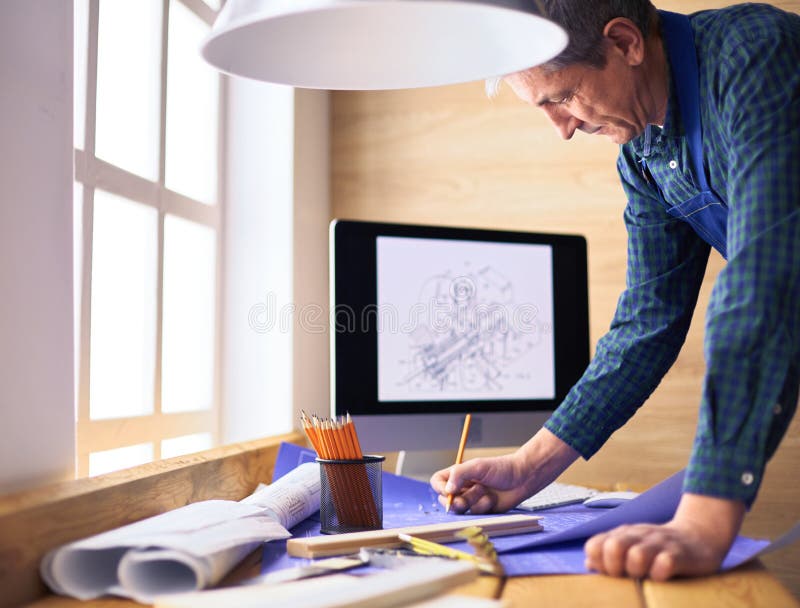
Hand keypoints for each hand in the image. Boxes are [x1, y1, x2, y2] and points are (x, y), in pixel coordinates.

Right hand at [430, 453, 529, 513]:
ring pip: (461, 509)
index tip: (449, 491)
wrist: (523, 478)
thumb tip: (447, 489)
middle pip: (446, 500)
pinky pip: (475, 514)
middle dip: (455, 502)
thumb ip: (459, 474)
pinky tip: (493, 499)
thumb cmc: (501, 468)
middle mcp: (463, 487)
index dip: (440, 488)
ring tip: (485, 492)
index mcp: (458, 474)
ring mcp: (472, 499)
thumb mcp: (477, 467)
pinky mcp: (482, 510)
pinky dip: (483, 507)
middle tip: (464, 501)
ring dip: (472, 502)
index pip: (438, 482)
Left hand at [584, 493, 745, 579]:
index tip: (611, 572)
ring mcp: (659, 543)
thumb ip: (609, 555)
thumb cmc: (659, 548)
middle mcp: (638, 535)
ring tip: (646, 575)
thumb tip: (588, 563)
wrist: (698, 536)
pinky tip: (664, 576)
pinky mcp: (680, 554)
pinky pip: (666, 563)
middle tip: (628, 575)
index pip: (594, 545)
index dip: (599, 563)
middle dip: (615, 567)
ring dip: (638, 570)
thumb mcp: (632, 547)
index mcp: (622, 534)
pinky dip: (662, 573)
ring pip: (637, 555)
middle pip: (613, 547)